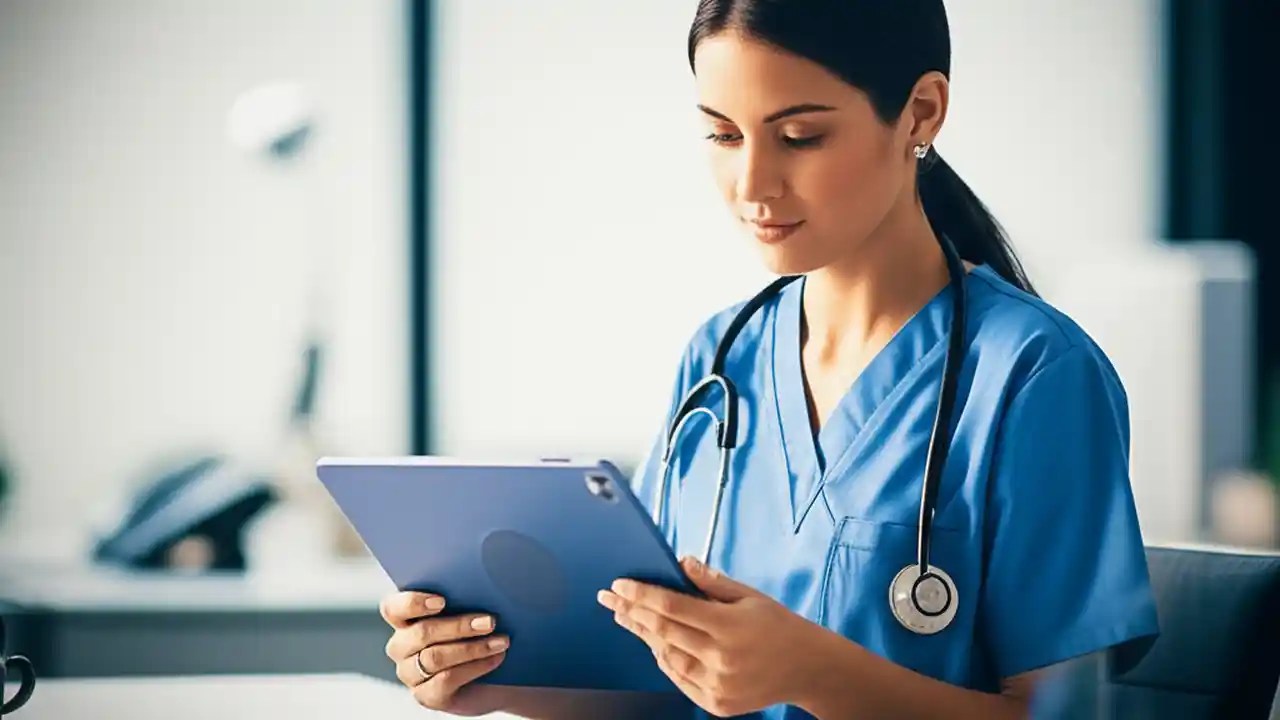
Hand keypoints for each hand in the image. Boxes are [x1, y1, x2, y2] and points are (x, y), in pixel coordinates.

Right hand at [380, 591, 510, 715]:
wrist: (494, 674)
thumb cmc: (477, 634)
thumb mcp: (468, 612)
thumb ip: (464, 599)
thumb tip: (481, 587)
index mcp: (404, 620)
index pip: (393, 608)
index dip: (413, 603)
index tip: (442, 601)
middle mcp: (401, 647)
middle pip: (421, 633)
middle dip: (459, 626)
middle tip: (490, 621)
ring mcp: (410, 674)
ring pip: (435, 657)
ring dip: (472, 648)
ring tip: (501, 641)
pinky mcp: (425, 696)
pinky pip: (446, 680)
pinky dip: (475, 667)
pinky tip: (496, 658)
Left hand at [597, 556, 822, 717]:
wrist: (808, 669)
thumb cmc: (778, 625)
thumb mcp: (750, 595)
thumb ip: (712, 582)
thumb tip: (680, 562)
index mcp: (730, 625)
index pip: (673, 606)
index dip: (642, 595)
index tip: (619, 585)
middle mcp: (721, 657)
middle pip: (663, 632)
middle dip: (632, 613)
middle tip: (610, 599)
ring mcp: (718, 684)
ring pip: (667, 657)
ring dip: (645, 636)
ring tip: (628, 618)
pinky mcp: (716, 703)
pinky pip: (679, 679)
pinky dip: (664, 660)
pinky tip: (654, 644)